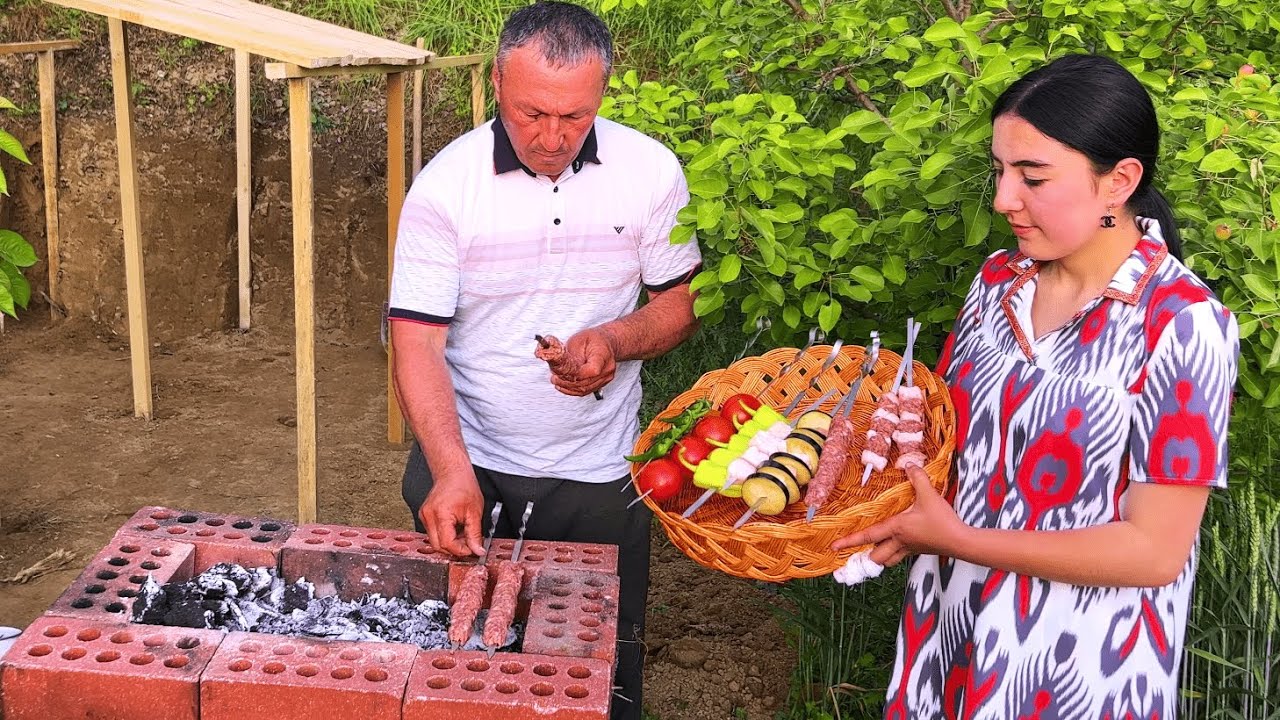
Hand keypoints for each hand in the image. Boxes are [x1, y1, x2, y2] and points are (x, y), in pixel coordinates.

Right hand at [419, 473, 486, 556]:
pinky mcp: (424, 516)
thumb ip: (475, 534)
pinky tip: (455, 528)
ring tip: (463, 533)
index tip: (472, 550)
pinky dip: (445, 535)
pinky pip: (433, 533)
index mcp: (441, 514)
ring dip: (450, 543)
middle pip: (438, 546)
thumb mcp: (475, 512)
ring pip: (435, 541)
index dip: (461, 550)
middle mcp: (429, 516)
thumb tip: (477, 550)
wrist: (452, 472)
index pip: (447, 543)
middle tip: (469, 544)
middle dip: (455, 549)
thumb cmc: (463, 486)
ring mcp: (424, 516)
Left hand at [549, 327, 616, 396]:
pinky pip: (587, 390)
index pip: (592, 370)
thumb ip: (569, 354)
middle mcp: (607, 368)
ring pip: (585, 389)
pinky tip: (564, 387)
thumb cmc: (593, 338)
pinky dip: (574, 390)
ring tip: (557, 382)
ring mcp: (606, 377)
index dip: (575, 374)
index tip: (561, 373)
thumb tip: (556, 364)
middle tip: (554, 378)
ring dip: (569, 388)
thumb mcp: (578, 340)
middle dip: (567, 382)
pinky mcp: (602, 383)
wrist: (607, 342)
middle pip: (586, 382)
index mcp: (603, 355)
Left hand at [831, 465, 966, 566]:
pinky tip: (899, 543)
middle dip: (864, 557)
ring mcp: (910, 549)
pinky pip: (901, 555)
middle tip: (854, 553)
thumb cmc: (942, 521)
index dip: (849, 541)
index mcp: (896, 528)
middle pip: (876, 557)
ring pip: (887, 560)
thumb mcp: (929, 495)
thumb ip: (918, 478)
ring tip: (872, 551)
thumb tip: (910, 464)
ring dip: (879, 556)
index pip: (868, 536)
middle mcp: (900, 541)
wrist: (961, 542)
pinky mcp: (920, 550)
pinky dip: (895, 552)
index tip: (834, 547)